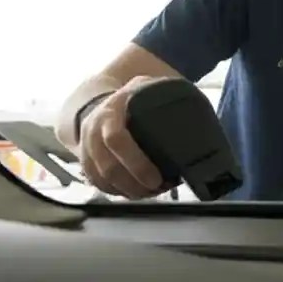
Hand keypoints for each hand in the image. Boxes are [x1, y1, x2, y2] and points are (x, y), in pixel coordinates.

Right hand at [78, 74, 178, 198]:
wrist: (102, 106)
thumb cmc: (131, 100)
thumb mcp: (145, 88)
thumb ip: (164, 93)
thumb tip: (196, 113)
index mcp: (110, 111)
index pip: (116, 138)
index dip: (136, 163)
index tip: (156, 178)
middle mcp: (93, 131)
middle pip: (108, 167)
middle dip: (135, 184)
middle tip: (158, 189)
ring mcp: (86, 149)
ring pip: (103, 180)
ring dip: (129, 191)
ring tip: (153, 192)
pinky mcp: (86, 164)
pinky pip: (99, 185)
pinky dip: (119, 193)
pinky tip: (137, 193)